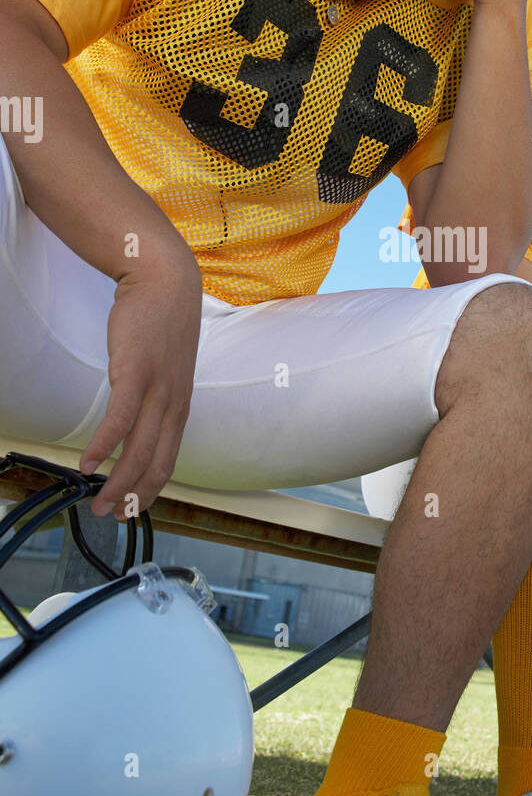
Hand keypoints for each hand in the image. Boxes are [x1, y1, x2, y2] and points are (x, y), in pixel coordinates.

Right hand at [79, 254, 202, 519]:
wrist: (165, 280)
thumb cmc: (161, 323)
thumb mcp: (166, 367)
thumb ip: (155, 394)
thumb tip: (136, 416)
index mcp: (180, 405)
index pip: (168, 460)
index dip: (149, 489)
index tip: (131, 508)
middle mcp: (173, 404)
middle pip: (156, 463)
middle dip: (133, 496)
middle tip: (110, 515)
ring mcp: (157, 390)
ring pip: (139, 449)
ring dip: (117, 481)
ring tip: (97, 500)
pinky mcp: (136, 372)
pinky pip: (119, 419)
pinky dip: (104, 446)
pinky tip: (88, 464)